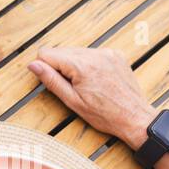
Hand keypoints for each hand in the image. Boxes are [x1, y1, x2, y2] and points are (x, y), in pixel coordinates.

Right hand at [28, 47, 155, 145]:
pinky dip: (89, 63)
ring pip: (76, 51)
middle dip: (60, 66)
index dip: (45, 68)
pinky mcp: (115, 54)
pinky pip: (92, 53)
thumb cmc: (104, 115)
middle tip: (72, 87)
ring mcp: (107, 53)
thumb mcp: (72, 101)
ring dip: (74, 64)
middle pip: (61, 50)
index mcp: (81, 65)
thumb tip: (33, 64)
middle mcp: (95, 54)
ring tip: (86, 84)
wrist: (135, 118)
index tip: (55, 82)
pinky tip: (97, 79)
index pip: (46, 53)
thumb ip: (51, 80)